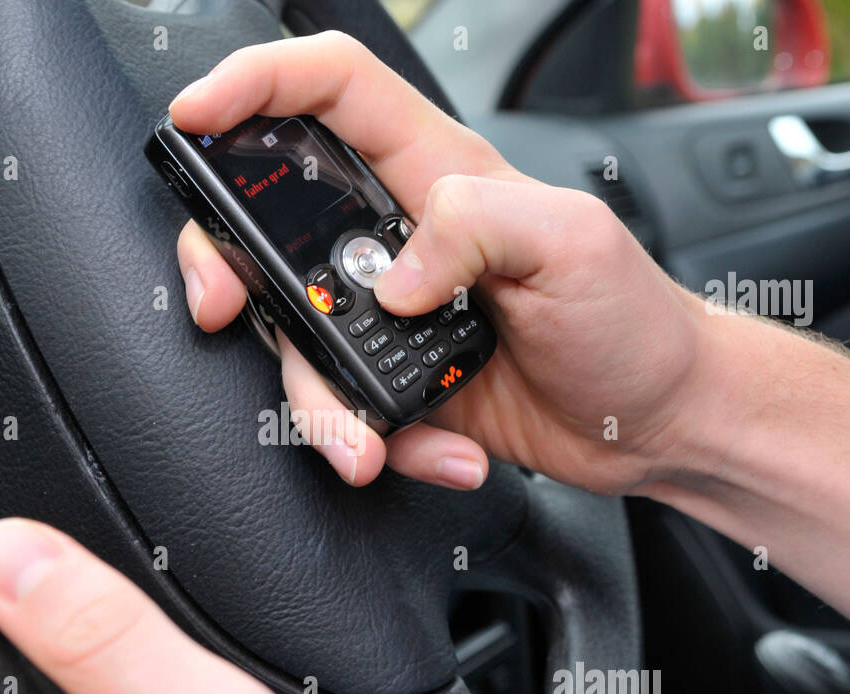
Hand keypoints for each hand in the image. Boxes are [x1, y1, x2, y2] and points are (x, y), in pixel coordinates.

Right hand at [173, 32, 709, 495]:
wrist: (653, 422)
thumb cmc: (633, 319)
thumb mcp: (572, 239)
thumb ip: (474, 223)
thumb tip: (391, 278)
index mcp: (436, 174)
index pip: (330, 92)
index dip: (256, 85)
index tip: (196, 114)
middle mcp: (399, 239)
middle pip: (270, 221)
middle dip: (227, 263)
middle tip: (225, 304)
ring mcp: (392, 315)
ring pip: (298, 339)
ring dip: (318, 403)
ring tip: (368, 444)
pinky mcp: (398, 383)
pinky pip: (347, 411)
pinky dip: (382, 444)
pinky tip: (448, 453)